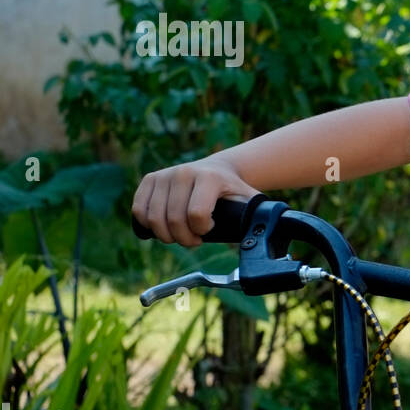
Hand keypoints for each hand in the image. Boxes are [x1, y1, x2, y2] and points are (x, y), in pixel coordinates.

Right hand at [132, 157, 260, 247]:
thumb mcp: (250, 201)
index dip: (201, 231)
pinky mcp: (150, 179)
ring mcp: (165, 174)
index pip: (196, 215)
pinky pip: (139, 210)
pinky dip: (148, 225)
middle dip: (184, 238)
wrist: (219, 170)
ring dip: (166, 235)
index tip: (209, 231)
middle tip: (195, 240)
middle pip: (173, 220)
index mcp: (210, 178)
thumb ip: (259, 215)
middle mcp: (184, 173)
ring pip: (153, 218)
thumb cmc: (234, 191)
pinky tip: (164, 227)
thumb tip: (270, 231)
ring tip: (181, 234)